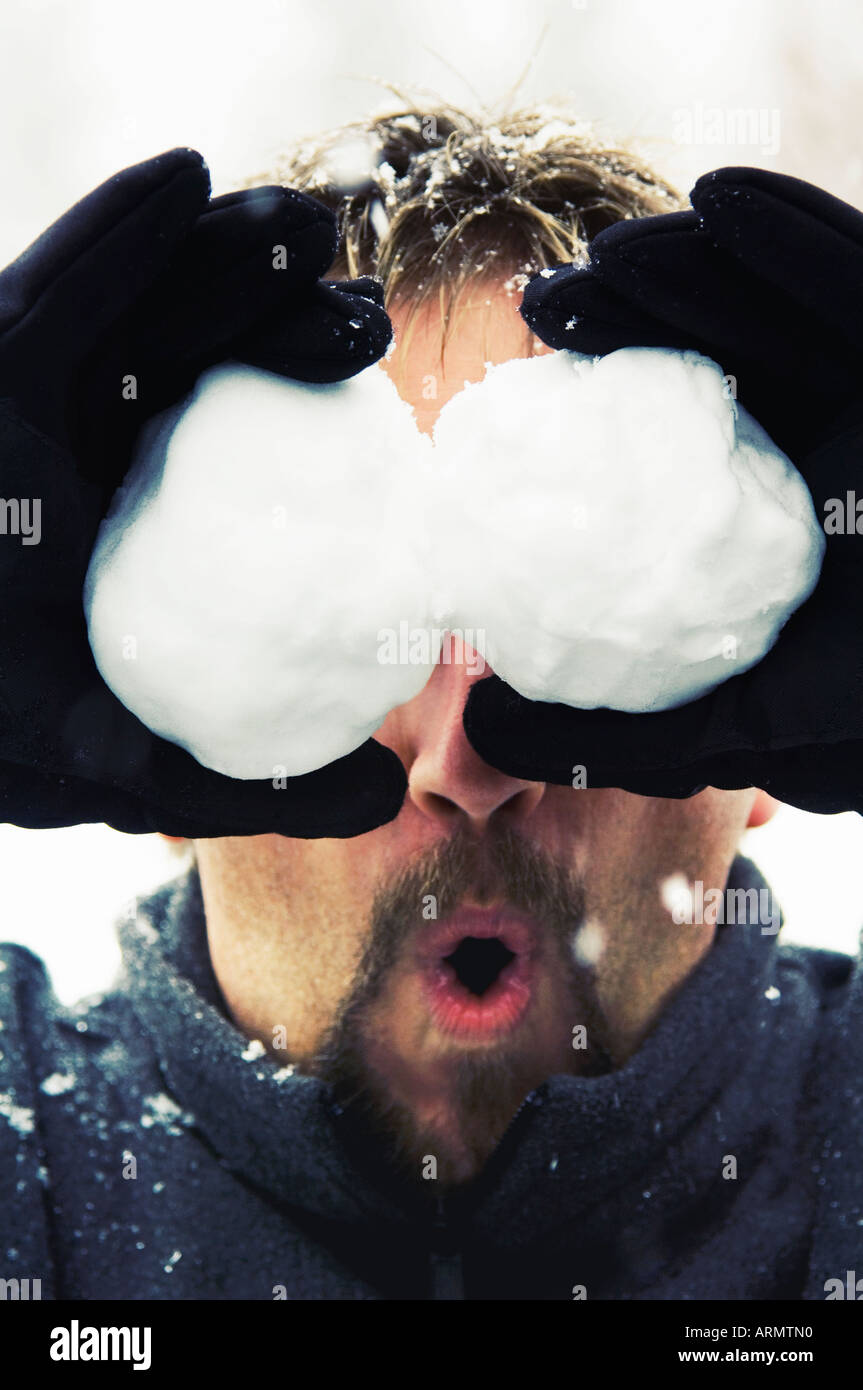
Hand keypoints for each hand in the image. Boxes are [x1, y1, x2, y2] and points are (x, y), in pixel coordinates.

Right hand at [0, 148, 406, 835]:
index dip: (320, 424)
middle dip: (286, 323)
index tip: (396, 418)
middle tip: (366, 324)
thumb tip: (390, 795)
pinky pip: (53, 281)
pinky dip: (112, 225)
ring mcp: (39, 398)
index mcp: (147, 527)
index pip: (247, 459)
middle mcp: (99, 452)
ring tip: (306, 224)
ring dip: (223, 250)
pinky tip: (180, 173)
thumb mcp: (124, 769)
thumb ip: (252, 783)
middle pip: (210, 366)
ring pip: (144, 305)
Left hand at [463, 168, 862, 813]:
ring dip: (687, 262)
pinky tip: (721, 194)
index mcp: (770, 521)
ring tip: (609, 251)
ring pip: (768, 302)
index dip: (586, 419)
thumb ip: (632, 734)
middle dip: (624, 319)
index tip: (508, 404)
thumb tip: (481, 731)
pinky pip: (849, 269)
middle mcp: (819, 442)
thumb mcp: (754, 726)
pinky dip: (792, 229)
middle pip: (705, 359)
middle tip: (544, 301)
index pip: (664, 453)